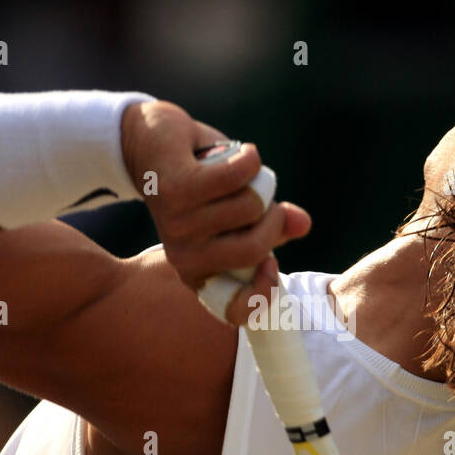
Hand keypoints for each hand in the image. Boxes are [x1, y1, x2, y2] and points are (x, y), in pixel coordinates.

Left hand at [120, 101, 310, 323]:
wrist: (152, 145)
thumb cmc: (202, 185)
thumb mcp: (240, 212)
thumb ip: (273, 225)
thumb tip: (302, 223)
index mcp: (198, 273)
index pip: (234, 309)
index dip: (264, 292)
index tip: (272, 264)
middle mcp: (184, 256)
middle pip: (254, 249)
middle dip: (273, 217)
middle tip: (263, 199)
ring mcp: (178, 224)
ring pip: (250, 206)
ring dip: (256, 181)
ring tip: (237, 173)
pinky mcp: (177, 189)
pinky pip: (238, 176)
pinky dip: (249, 159)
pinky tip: (242, 153)